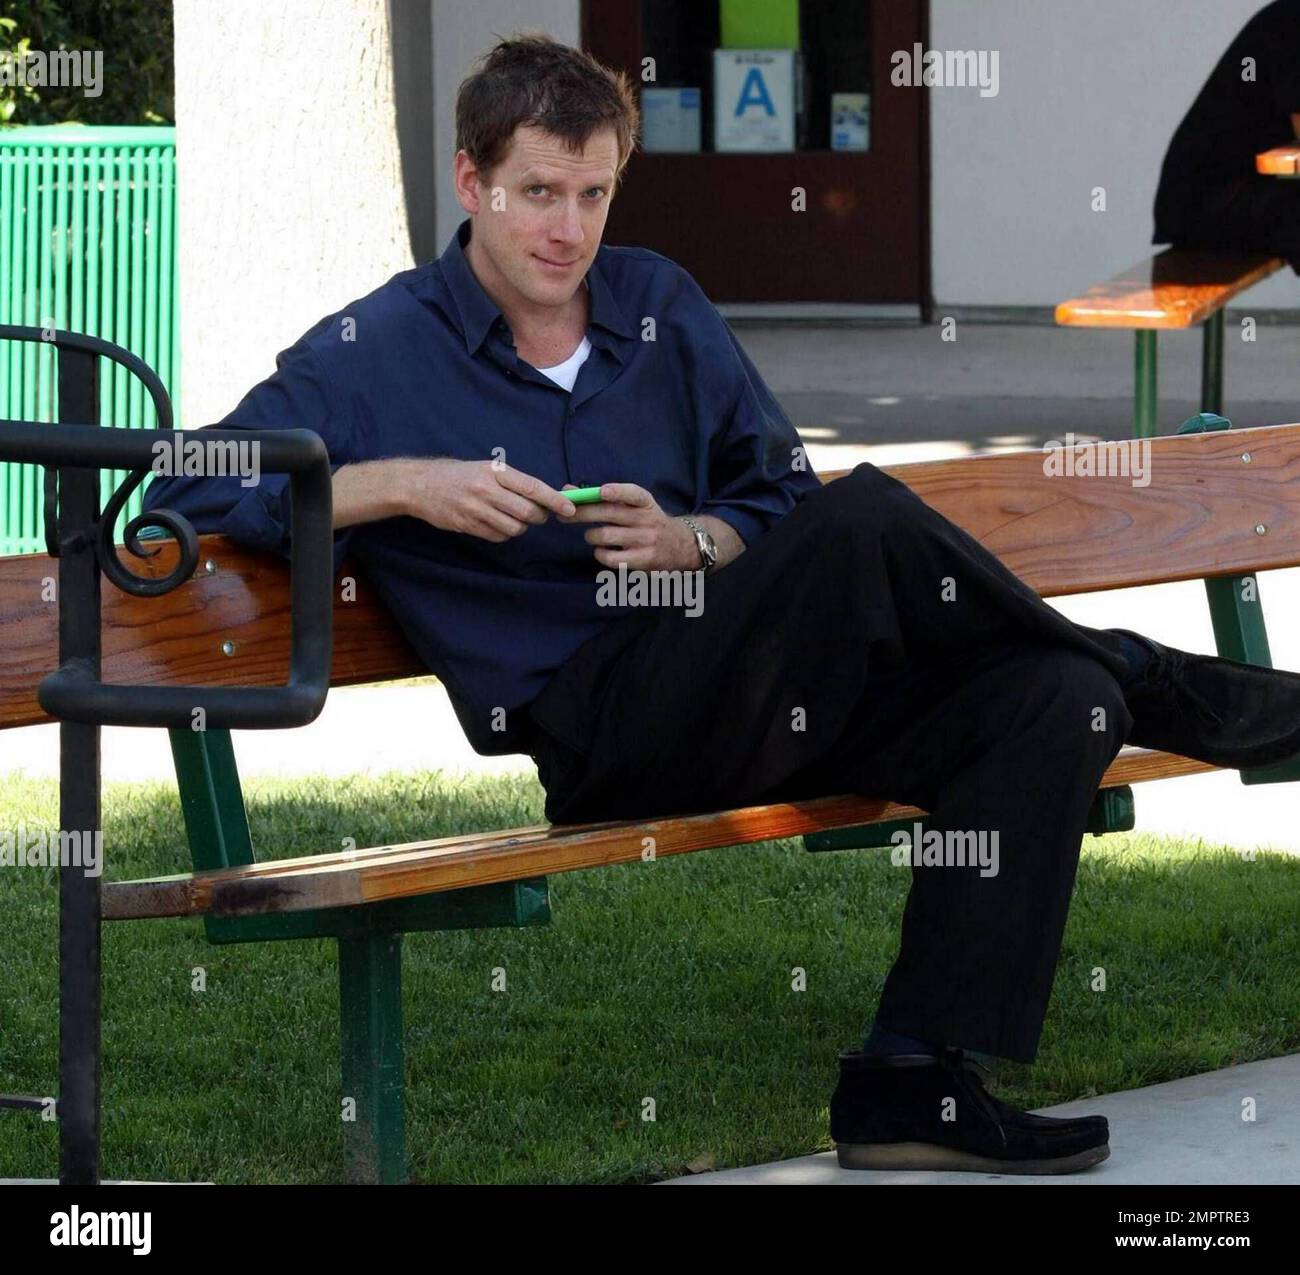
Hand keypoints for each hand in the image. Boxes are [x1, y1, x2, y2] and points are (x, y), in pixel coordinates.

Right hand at [402, 458, 576, 542]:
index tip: (570, 508)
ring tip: (511, 516)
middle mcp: (486, 490)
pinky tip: (495, 523)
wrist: (419, 485)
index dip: (554, 500)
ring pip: (515, 528)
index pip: (533, 487)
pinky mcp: (467, 525)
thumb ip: (512, 482)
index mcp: (495, 472)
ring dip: (520, 527)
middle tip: (538, 514)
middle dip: (539, 517)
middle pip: (527, 512)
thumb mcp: (485, 469)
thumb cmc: (457, 475)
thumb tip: (543, 498)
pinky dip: (503, 533)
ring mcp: (476, 509)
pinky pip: (498, 536)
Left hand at [562, 482, 699, 570]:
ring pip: (606, 536)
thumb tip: (568, 491)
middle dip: (582, 513)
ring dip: (591, 536)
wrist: (680, 546)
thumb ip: (605, 499)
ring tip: (591, 536)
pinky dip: (600, 554)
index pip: (633, 493)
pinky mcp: (643, 560)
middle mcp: (647, 520)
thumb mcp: (637, 507)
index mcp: (646, 503)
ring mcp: (645, 541)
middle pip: (610, 514)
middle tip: (564, 515)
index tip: (601, 491)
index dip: (617, 491)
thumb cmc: (648, 523)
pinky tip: (602, 551)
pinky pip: (611, 558)